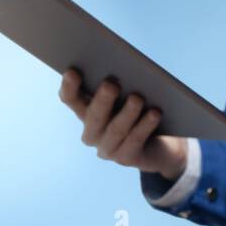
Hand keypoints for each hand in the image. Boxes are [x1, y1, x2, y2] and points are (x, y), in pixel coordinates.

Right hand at [59, 68, 188, 180]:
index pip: (70, 98)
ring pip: (116, 129)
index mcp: (85, 110)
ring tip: (137, 98)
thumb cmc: (136, 109)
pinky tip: (155, 113)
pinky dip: (145, 125)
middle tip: (111, 84)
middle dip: (102, 100)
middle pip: (94, 116)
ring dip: (127, 113)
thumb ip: (120, 82)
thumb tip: (125, 67)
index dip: (69, 87)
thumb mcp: (126, 94)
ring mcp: (107, 148)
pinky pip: (135, 140)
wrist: (157, 143)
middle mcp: (91, 131)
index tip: (72, 71)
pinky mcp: (126, 158)